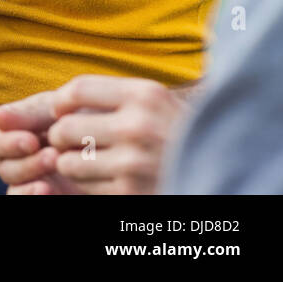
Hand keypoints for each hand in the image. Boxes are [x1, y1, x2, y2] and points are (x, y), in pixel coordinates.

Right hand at [0, 90, 81, 193]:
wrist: (123, 142)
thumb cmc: (89, 117)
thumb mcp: (60, 109)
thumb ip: (29, 114)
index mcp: (13, 132)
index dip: (5, 142)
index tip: (31, 140)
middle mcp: (18, 157)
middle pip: (1, 166)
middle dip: (23, 161)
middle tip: (51, 156)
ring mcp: (32, 179)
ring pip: (13, 187)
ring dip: (32, 176)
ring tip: (58, 165)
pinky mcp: (48, 194)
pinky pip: (25, 200)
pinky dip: (31, 196)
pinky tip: (49, 189)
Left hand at [43, 75, 183, 194]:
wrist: (224, 170)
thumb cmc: (178, 133)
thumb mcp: (156, 102)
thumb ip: (115, 96)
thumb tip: (59, 102)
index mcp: (145, 95)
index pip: (78, 89)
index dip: (60, 101)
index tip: (60, 111)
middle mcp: (138, 126)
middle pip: (66, 127)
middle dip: (59, 136)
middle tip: (67, 140)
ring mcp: (134, 162)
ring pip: (68, 161)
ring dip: (69, 162)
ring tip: (83, 159)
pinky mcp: (131, 191)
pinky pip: (83, 185)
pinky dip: (84, 182)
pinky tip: (100, 177)